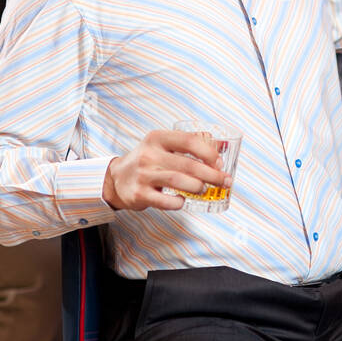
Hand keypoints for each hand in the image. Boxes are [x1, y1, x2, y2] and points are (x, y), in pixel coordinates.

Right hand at [102, 130, 229, 210]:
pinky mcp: (139, 194)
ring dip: (197, 187)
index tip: (220, 163)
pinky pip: (164, 201)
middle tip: (225, 181)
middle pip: (187, 164)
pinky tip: (183, 201)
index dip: (208, 152)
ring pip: (177, 180)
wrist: (116, 179)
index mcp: (157, 138)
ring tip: (205, 190)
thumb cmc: (147, 161)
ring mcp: (143, 175)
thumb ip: (188, 144)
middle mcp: (149, 155)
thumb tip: (223, 146)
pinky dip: (178, 202)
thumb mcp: (162, 145)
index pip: (188, 141)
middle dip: (211, 174)